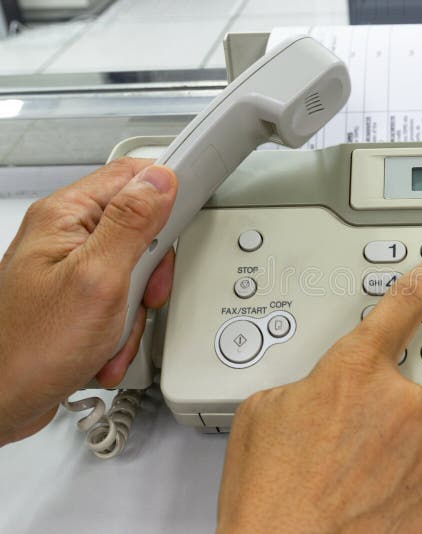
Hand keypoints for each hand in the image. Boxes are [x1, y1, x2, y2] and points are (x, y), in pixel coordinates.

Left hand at [0, 158, 177, 444]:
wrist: (0, 404)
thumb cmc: (29, 349)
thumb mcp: (97, 280)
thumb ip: (132, 224)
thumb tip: (160, 180)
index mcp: (65, 217)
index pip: (131, 176)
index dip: (167, 191)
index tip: (188, 214)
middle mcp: (66, 238)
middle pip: (140, 229)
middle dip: (151, 271)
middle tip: (142, 292)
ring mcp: (71, 270)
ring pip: (136, 272)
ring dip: (135, 309)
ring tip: (113, 331)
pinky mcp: (77, 300)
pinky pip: (121, 302)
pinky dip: (122, 328)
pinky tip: (104, 346)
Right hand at [218, 257, 421, 532]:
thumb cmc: (270, 498)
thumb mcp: (261, 415)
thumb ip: (306, 383)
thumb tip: (319, 391)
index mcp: (353, 371)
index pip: (402, 306)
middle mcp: (401, 401)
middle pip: (399, 394)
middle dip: (373, 418)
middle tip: (339, 454)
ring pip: (417, 439)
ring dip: (392, 457)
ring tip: (352, 487)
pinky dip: (412, 490)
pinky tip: (378, 506)